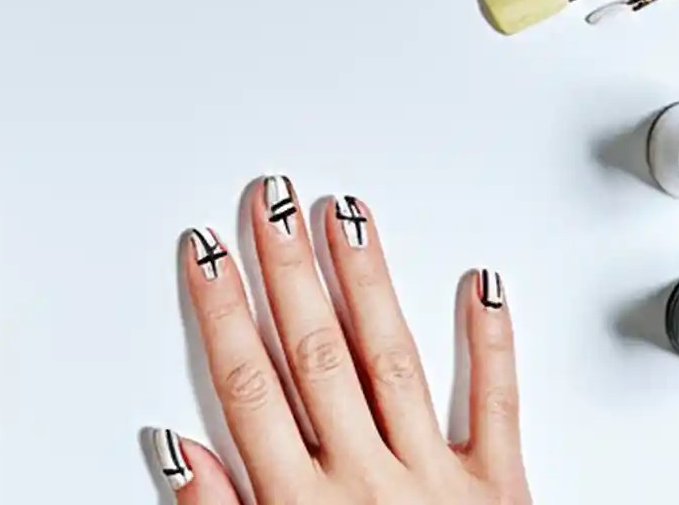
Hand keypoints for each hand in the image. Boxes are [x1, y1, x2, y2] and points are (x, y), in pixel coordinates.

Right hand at [153, 177, 530, 503]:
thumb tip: (178, 451)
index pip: (248, 385)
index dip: (221, 311)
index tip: (206, 253)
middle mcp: (366, 481)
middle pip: (313, 353)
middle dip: (286, 268)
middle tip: (269, 201)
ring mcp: (435, 477)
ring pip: (390, 358)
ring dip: (364, 280)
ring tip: (345, 214)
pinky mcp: (500, 486)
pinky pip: (496, 402)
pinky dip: (489, 340)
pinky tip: (477, 280)